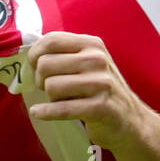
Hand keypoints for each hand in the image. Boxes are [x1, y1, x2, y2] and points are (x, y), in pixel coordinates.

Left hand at [27, 31, 146, 150]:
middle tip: (49, 88)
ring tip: (60, 100)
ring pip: (51, 86)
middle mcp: (97, 59)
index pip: (51, 40)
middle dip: (40, 79)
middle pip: (45, 64)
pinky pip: (61, 108)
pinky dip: (46, 112)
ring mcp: (101, 83)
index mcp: (92, 44)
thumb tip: (29, 55)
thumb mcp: (88, 63)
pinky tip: (39, 112)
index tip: (34, 67)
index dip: (34, 55)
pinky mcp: (100, 107)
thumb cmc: (100, 90)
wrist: (130, 120)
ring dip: (50, 97)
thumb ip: (64, 54)